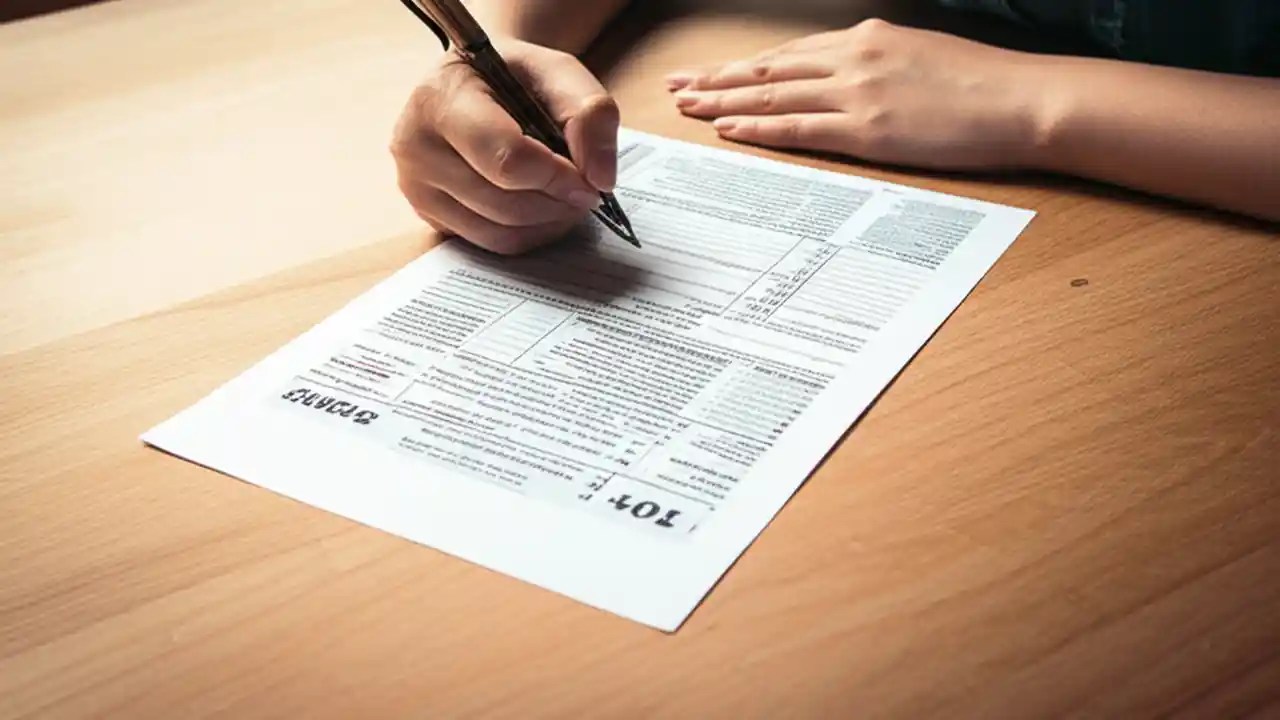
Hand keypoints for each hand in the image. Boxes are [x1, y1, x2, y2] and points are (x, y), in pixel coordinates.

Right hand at [392, 39, 618, 254]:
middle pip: (503, 204)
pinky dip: (528, 235)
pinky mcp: (428, 215)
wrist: (474, 84)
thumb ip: (591, 114)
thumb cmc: (514, 77)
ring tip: (567, 199)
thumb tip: (601, 179)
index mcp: (441, 99)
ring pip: (498, 233)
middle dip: (557, 205)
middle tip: (585, 192)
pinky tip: (543, 209)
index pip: (505, 160)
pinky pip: (490, 244)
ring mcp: (416, 187)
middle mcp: (415, 147)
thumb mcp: (558, 72)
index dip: (557, 178)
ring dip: (547, 224)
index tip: (590, 182)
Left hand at [666, 19, 1048, 170]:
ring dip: (725, 103)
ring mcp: (857, 93)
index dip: (744, 67)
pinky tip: (730, 130)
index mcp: (866, 39)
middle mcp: (853, 59)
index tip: (710, 72)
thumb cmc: (982, 84)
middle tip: (677, 87)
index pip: (789, 54)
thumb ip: (878, 65)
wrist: (1022, 100)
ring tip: (689, 108)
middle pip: (768, 71)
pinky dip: (759, 130)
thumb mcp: (921, 56)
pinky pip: (798, 129)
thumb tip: (850, 81)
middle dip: (717, 79)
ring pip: (773, 98)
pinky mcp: (867, 130)